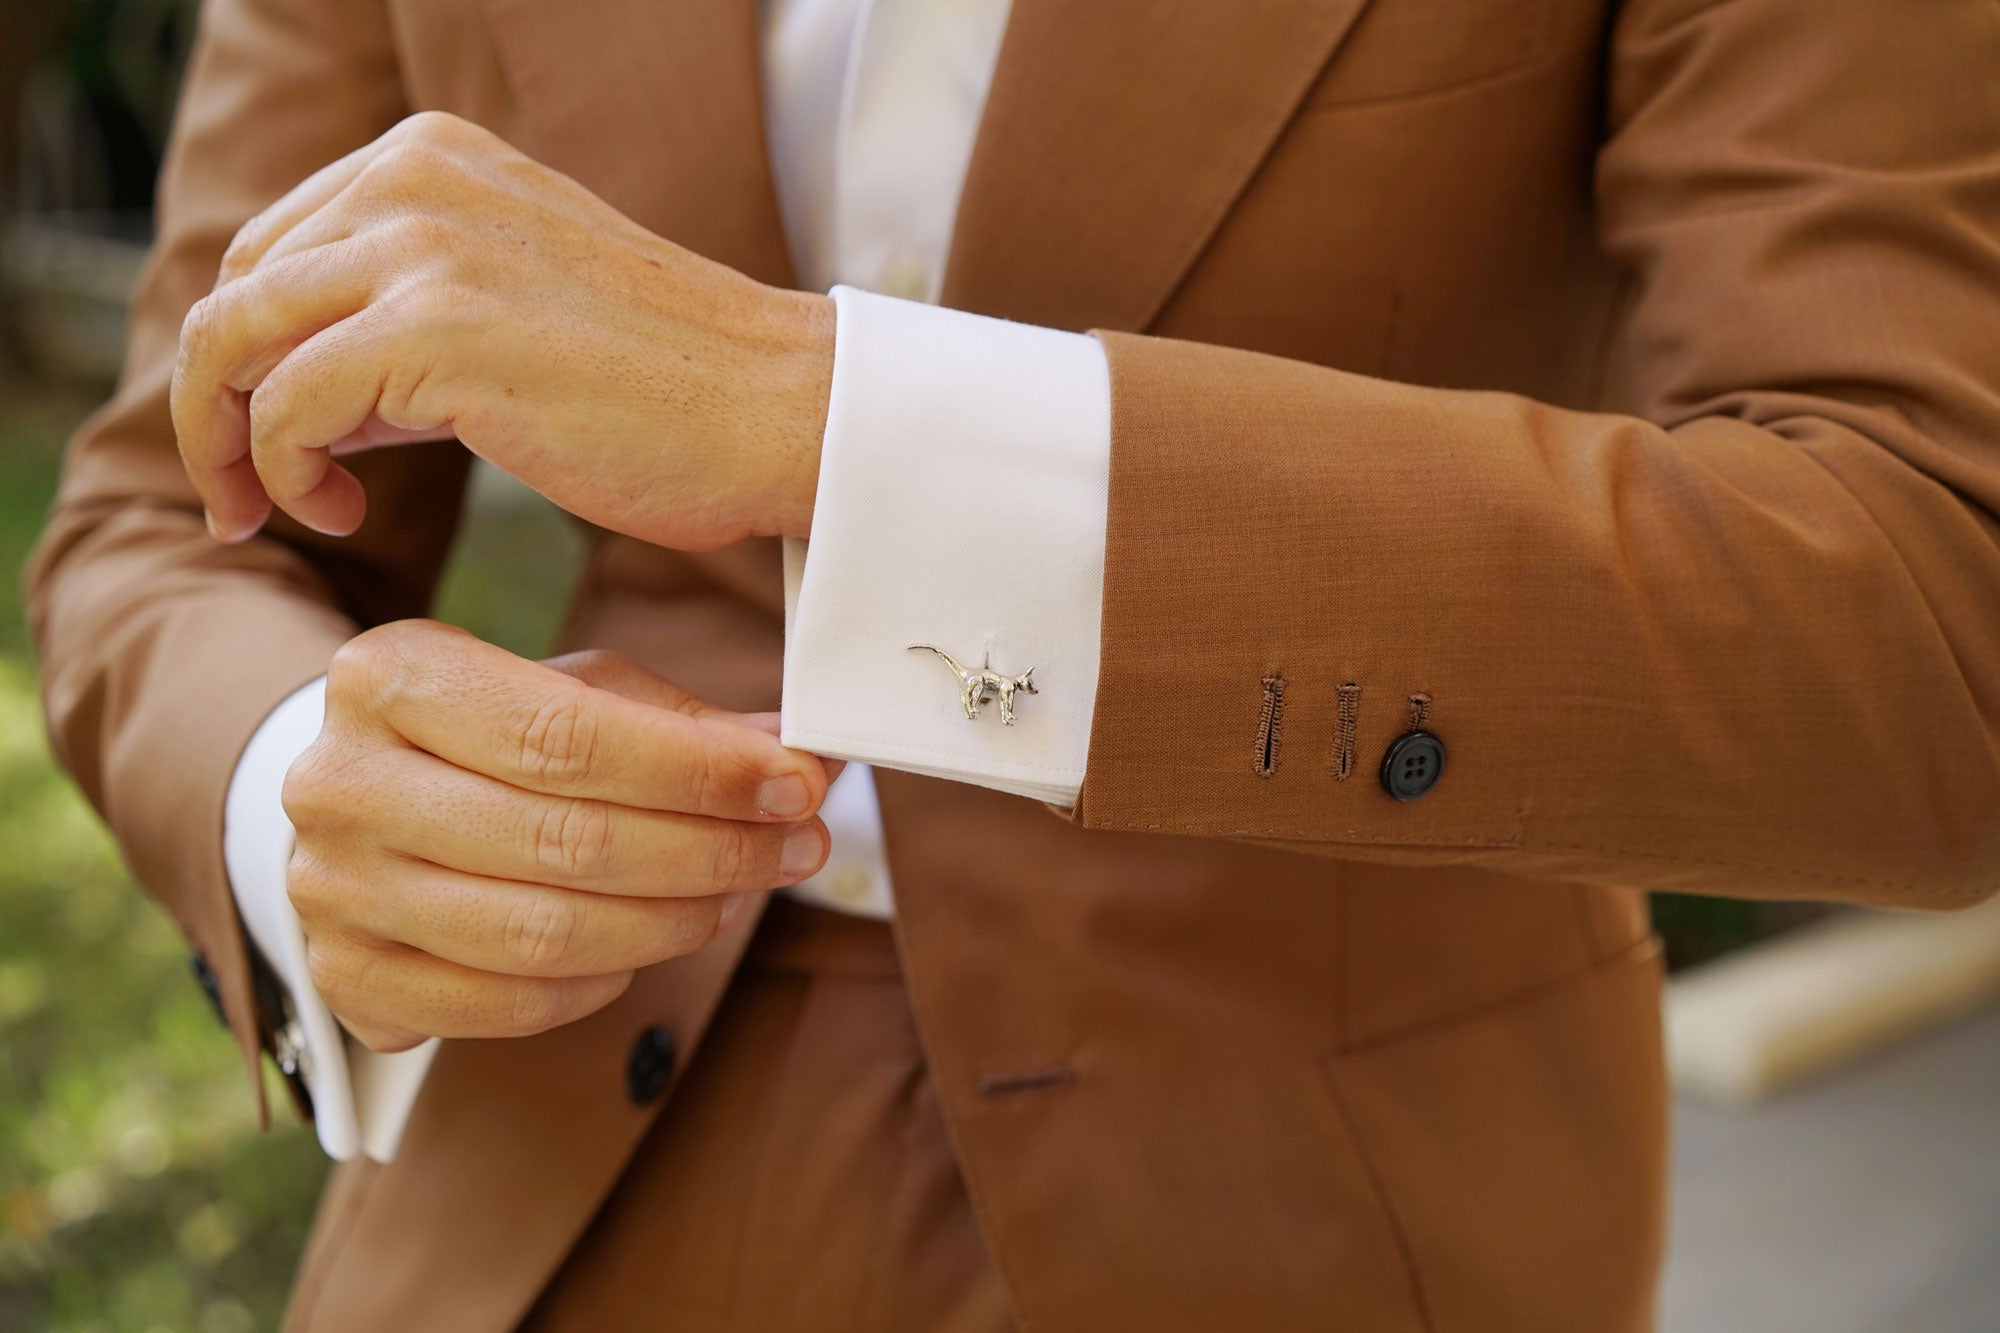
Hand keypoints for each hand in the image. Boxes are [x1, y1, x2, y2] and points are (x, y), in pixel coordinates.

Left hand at [172, 110, 833, 549]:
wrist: (782, 412)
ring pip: (232, 341)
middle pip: (237, 292)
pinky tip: (345, 511)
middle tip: (251, 500)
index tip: (274, 448)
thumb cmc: (672, 391)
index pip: (273, 251)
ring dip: (230, 445)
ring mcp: (423, 244)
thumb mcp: (514, 312)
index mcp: (431, 157)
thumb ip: (405, 321)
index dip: (250, 359)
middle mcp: (413, 176)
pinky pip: (287, 406)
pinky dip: (286, 474)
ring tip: (283, 513)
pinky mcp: (435, 328)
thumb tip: (295, 396)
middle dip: (220, 406)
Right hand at [280, 620, 837, 1051]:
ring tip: (737, 895)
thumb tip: (799, 761)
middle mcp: (340, 782)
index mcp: (391, 675)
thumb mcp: (571, 690)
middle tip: (798, 846)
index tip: (797, 784)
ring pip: (542, 933)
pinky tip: (645, 944)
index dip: (699, 771)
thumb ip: (681, 722)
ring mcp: (332, 890)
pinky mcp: (347, 978)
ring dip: (671, 921)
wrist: (362, 799)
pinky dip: (599, 980)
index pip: (568, 737)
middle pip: (564, 839)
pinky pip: (507, 1003)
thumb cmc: (486, 733)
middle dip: (710, 849)